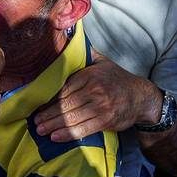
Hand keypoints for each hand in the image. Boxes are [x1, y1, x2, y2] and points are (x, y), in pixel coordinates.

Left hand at [34, 53, 163, 139]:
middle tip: (35, 121)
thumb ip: (84, 54)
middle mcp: (94, 90)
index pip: (64, 88)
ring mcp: (100, 107)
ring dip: (53, 125)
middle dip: (47, 114)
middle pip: (65, 104)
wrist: (141, 97)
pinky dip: (67, 134)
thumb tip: (66, 40)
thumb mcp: (102, 62)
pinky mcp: (106, 121)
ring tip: (41, 130)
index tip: (37, 105)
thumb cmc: (117, 79)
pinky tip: (55, 136)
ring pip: (71, 117)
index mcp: (90, 75)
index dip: (49, 98)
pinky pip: (83, 129)